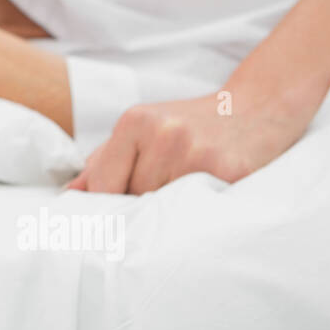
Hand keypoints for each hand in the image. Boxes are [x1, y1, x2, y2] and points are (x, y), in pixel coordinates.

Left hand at [65, 92, 307, 194]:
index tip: (108, 222)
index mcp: (136, 121)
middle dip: (142, 206)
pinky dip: (198, 214)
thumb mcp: (143, 129)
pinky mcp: (230, 172)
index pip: (104, 184)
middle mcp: (164, 134)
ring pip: (164, 209)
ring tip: (184, 195)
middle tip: (160, 199)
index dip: (106, 208)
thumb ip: (104, 160)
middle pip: (134, 198)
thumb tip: (71, 193)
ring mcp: (198, 153)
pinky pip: (198, 210)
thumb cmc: (190, 124)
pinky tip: (206, 201)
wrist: (258, 106)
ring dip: (170, 213)